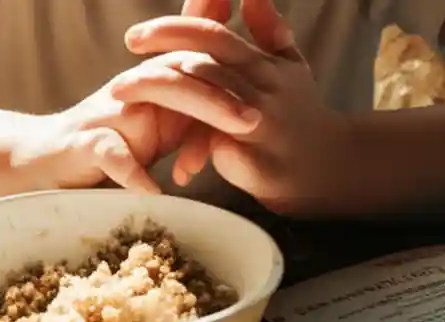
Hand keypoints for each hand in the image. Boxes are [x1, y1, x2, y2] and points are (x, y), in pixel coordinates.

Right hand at [11, 0, 259, 193]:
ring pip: (150, 102)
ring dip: (180, 124)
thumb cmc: (113, 140)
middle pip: (183, 76)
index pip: (203, 66)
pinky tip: (151, 190)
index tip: (274, 102)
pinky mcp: (85, 142)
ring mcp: (110, 112)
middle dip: (220, 98)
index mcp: (159, 79)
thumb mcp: (162, 119)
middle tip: (254, 122)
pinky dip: (130, 173)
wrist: (49, 156)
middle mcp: (137, 87)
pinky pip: (110, 153)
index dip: (238, 78)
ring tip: (209, 154)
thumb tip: (249, 111)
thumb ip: (200, 107)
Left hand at [118, 0, 351, 214]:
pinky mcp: (255, 154)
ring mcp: (259, 119)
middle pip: (203, 61)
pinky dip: (190, 154)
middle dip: (157, 61)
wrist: (324, 168)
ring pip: (202, 100)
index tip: (136, 36)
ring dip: (158, 97)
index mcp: (262, 64)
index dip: (173, 30)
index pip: (213, 35)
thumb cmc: (300, 116)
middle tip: (120, 67)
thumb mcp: (290, 69)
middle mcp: (261, 86)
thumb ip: (271, 33)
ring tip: (121, 101)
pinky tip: (171, 163)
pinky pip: (212, 148)